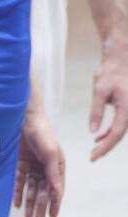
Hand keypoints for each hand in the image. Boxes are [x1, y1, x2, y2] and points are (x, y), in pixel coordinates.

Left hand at [13, 111, 64, 216]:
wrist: (22, 119)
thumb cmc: (41, 133)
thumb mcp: (51, 153)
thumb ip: (54, 173)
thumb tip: (58, 192)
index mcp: (57, 166)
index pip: (57, 189)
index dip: (55, 203)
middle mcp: (45, 168)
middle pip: (44, 192)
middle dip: (42, 206)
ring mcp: (32, 167)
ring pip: (32, 189)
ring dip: (30, 202)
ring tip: (28, 216)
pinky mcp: (19, 165)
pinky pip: (19, 183)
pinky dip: (18, 193)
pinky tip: (17, 204)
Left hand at [88, 45, 127, 160]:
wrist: (119, 58)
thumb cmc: (110, 72)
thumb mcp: (99, 90)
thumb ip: (96, 111)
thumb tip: (93, 131)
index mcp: (127, 107)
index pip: (116, 133)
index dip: (105, 147)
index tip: (93, 156)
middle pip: (119, 135)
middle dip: (106, 147)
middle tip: (92, 158)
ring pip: (120, 131)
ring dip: (108, 141)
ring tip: (94, 150)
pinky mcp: (127, 108)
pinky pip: (120, 124)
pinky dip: (110, 132)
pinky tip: (99, 138)